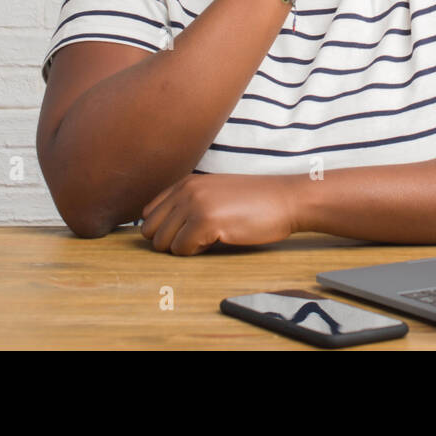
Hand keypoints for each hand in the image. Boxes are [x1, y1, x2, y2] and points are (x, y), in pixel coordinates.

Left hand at [139, 172, 300, 254]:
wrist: (286, 199)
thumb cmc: (255, 201)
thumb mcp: (215, 193)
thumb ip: (189, 203)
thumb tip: (163, 230)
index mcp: (186, 183)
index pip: (149, 213)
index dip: (164, 229)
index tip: (185, 233)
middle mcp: (186, 191)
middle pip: (150, 230)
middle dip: (170, 241)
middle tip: (198, 238)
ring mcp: (195, 205)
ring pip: (163, 243)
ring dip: (184, 247)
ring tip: (210, 237)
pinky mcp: (207, 221)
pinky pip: (182, 250)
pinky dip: (197, 252)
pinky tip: (218, 239)